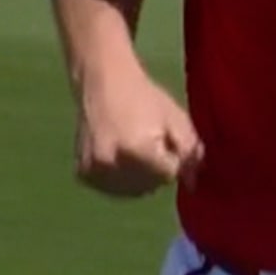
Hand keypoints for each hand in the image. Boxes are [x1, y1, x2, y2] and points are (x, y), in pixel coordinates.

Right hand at [74, 60, 203, 197]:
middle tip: (152, 145)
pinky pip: (112, 189)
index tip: (167, 143)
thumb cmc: (144, 97)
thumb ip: (190, 151)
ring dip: (141, 179)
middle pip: (150, 186)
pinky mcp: (83, 174)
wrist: (103, 82)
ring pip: (131, 192)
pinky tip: (121, 157)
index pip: (168, 175)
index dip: (173, 160)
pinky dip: (121, 180)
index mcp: (136, 149)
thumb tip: (192, 184)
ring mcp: (94, 171)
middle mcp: (111, 164)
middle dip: (158, 171)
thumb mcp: (176, 118)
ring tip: (137, 150)